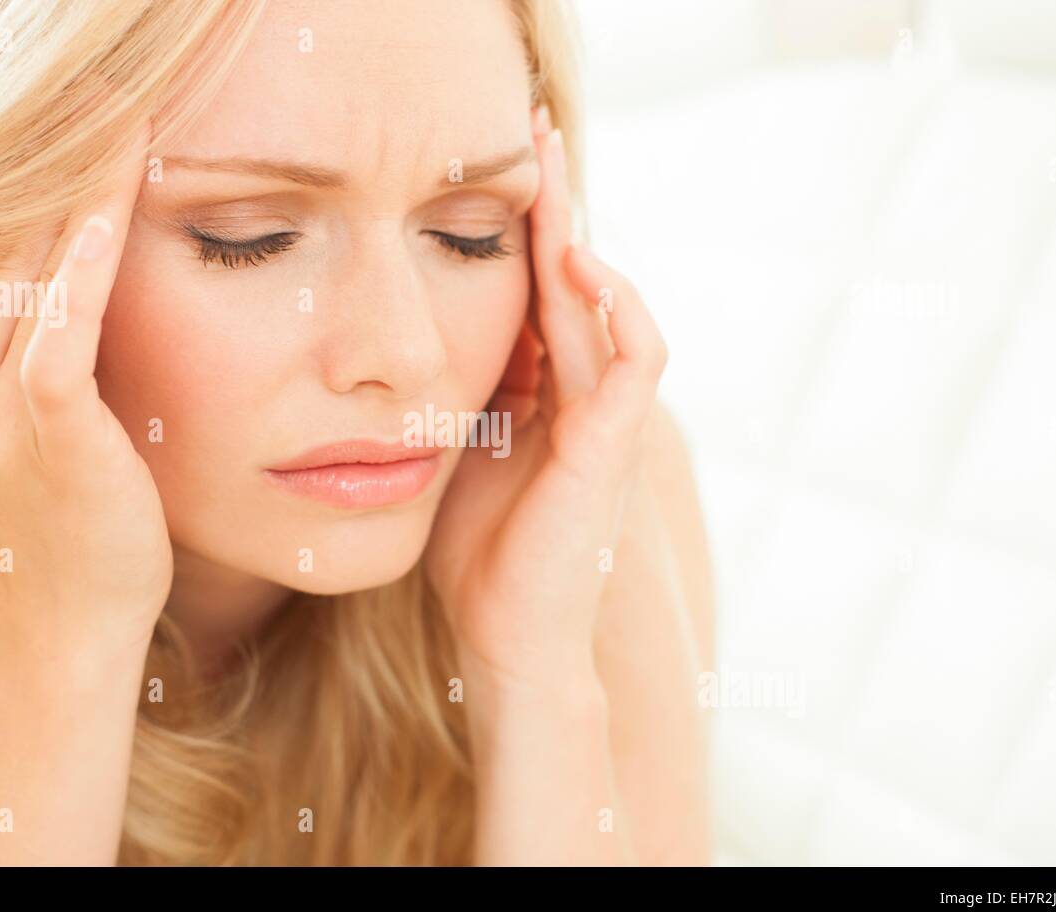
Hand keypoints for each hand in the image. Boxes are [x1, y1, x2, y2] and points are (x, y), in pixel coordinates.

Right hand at [0, 127, 170, 649]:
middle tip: (92, 81)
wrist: (69, 609)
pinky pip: (58, 328)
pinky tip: (108, 204)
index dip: (5, 167)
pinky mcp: (48, 433)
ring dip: (73, 186)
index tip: (54, 101)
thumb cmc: (38, 505)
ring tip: (116, 111)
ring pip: (24, 271)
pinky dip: (81, 263)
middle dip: (42, 158)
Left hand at [424, 107, 668, 697]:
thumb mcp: (462, 450)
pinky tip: (577, 261)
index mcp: (549, 392)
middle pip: (575, 279)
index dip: (525, 229)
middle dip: (555, 204)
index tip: (494, 168)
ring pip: (605, 304)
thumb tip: (421, 337)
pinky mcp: (613, 446)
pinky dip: (616, 308)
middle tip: (531, 130)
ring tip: (550, 170)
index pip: (542, 291)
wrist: (508, 636)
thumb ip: (465, 392)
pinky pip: (633, 360)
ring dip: (580, 234)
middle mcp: (584, 394)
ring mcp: (606, 418)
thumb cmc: (482, 553)